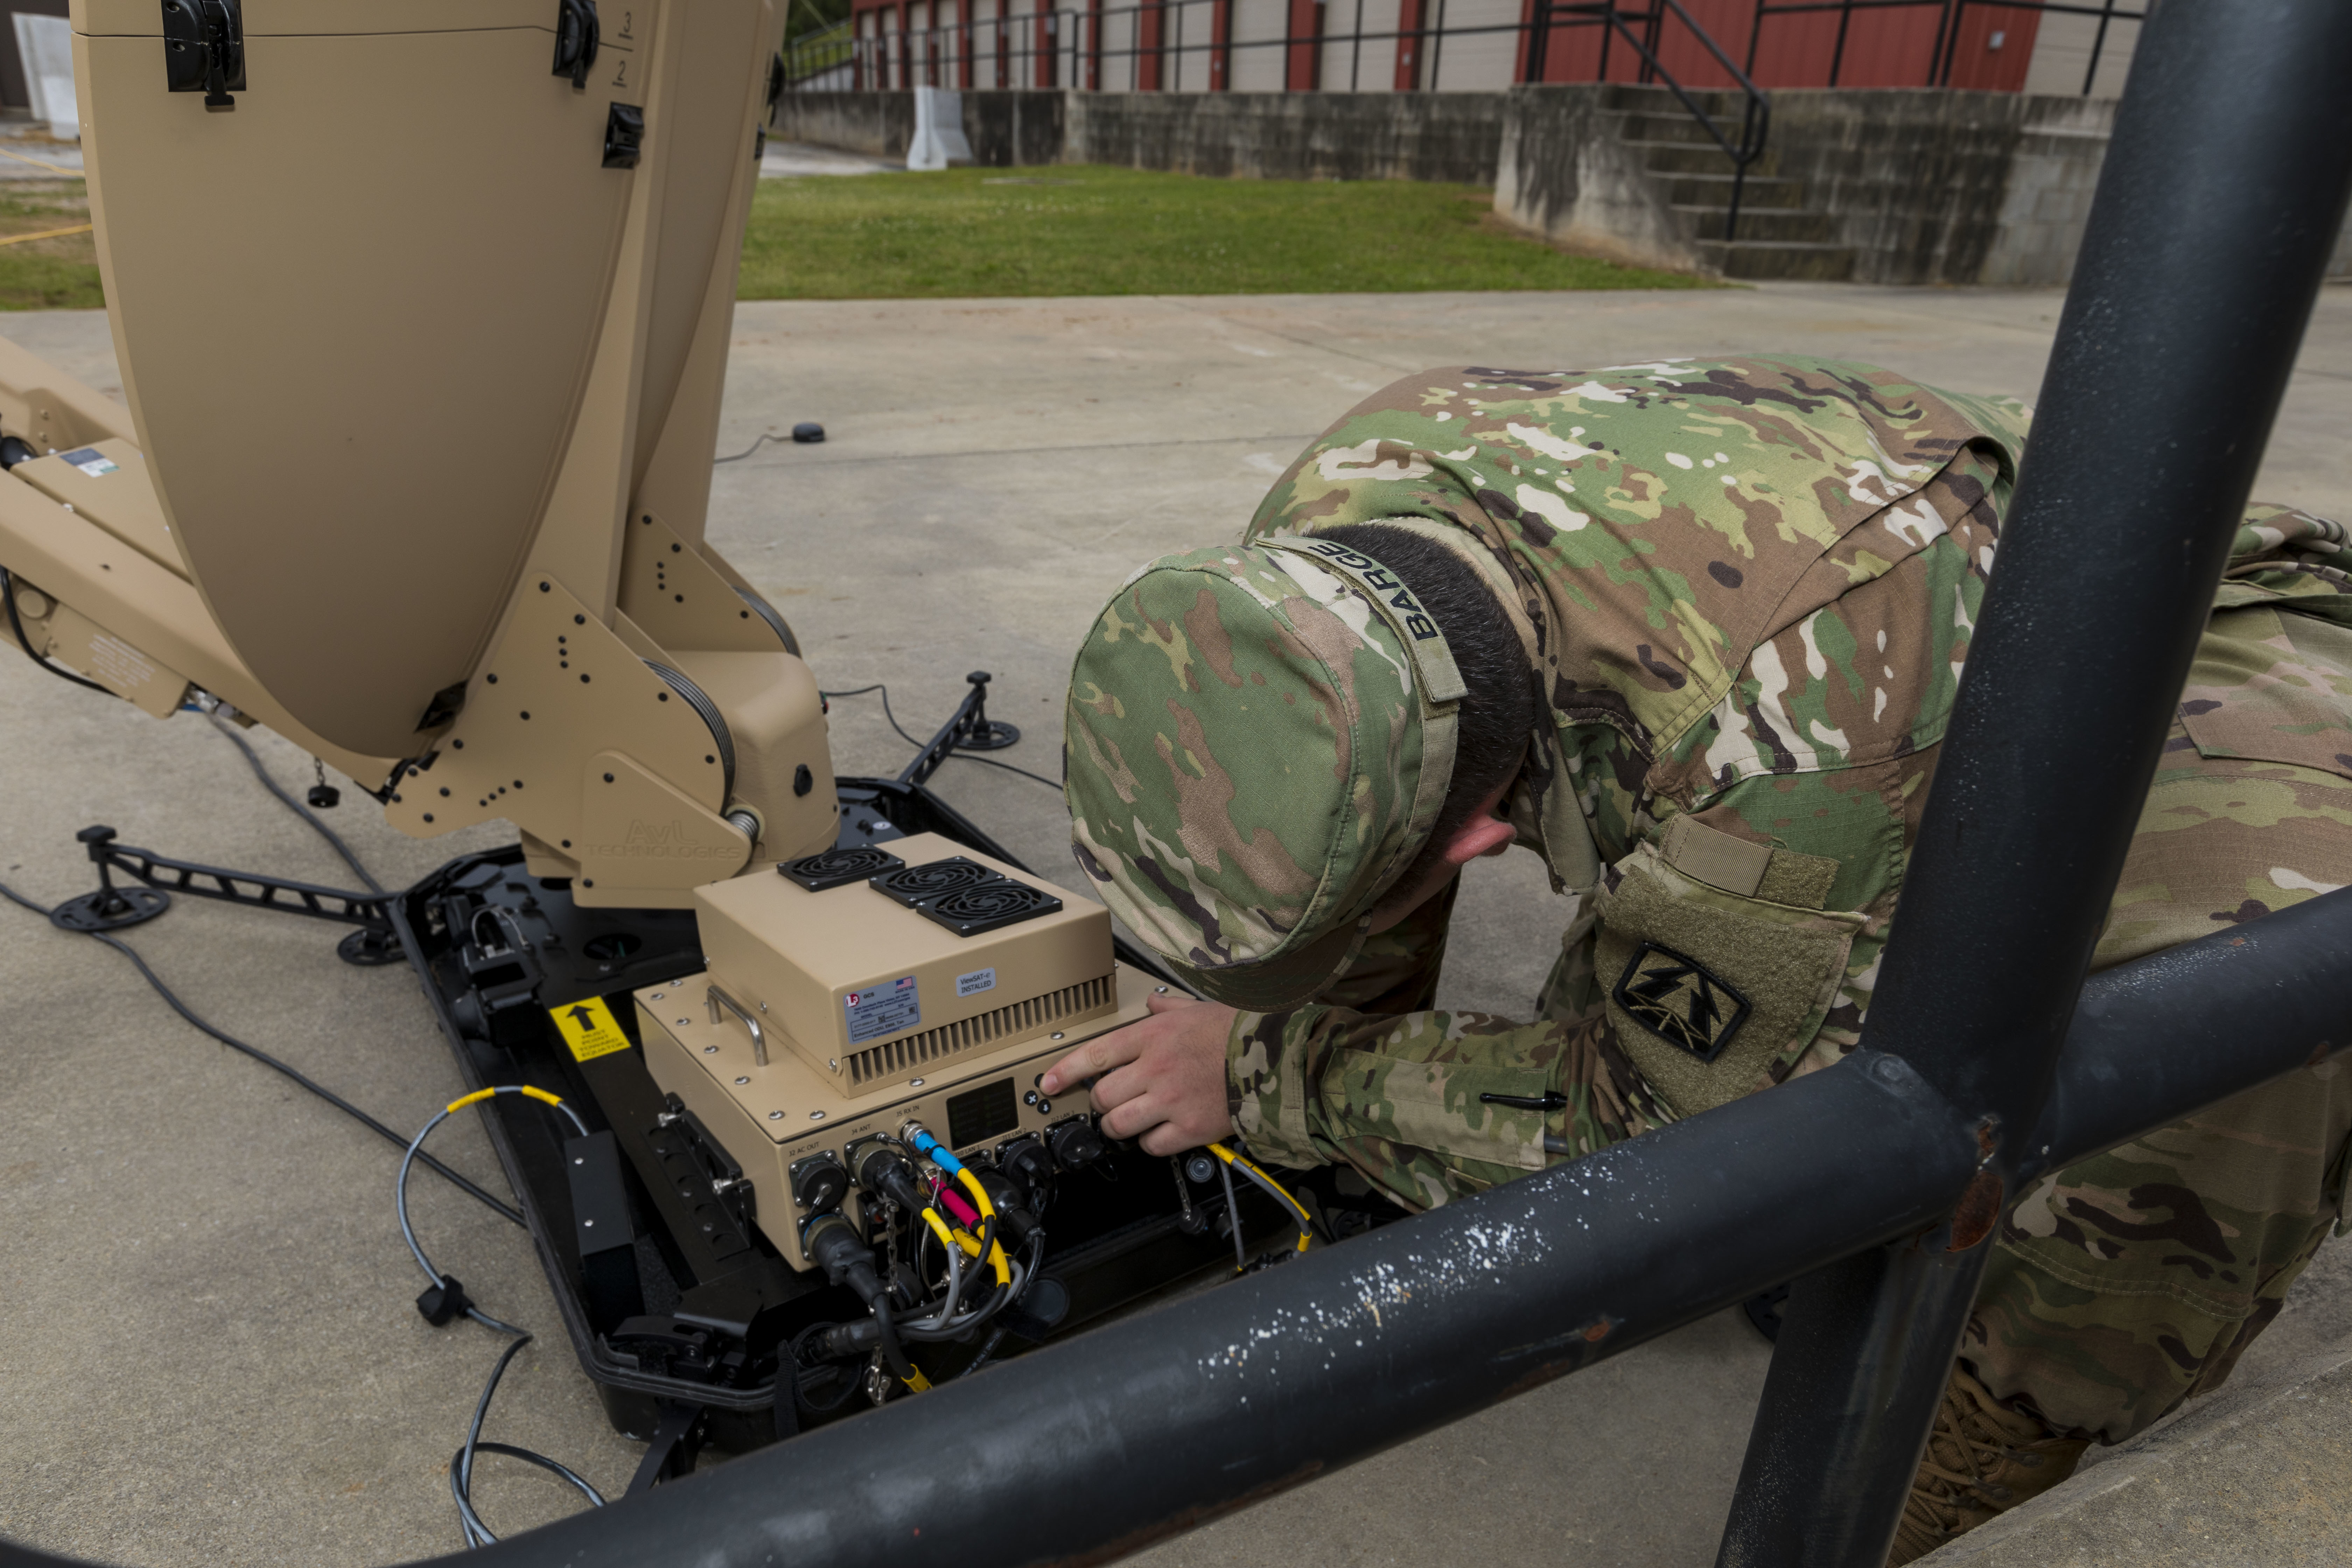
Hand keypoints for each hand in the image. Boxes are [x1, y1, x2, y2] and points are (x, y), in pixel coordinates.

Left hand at [1040, 992, 1239, 1155]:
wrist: (1276, 1058)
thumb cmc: (1239, 1032)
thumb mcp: (1199, 1008)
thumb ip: (1169, 1007)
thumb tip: (1152, 1001)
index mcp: (1153, 1036)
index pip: (1094, 1055)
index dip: (1065, 1072)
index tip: (1049, 1083)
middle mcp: (1155, 1069)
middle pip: (1103, 1097)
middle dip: (1102, 1103)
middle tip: (1113, 1102)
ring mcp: (1170, 1101)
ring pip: (1119, 1125)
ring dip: (1119, 1127)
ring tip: (1130, 1121)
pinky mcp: (1189, 1129)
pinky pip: (1151, 1145)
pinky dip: (1150, 1143)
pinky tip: (1161, 1133)